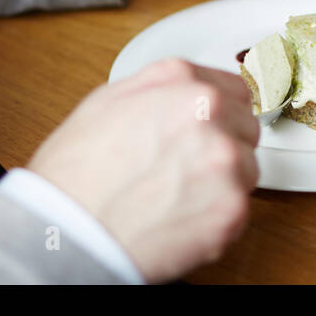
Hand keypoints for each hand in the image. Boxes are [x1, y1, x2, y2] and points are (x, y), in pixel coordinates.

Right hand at [25, 59, 259, 282]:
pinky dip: (215, 218)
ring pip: (246, 170)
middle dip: (222, 145)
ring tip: (175, 194)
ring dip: (222, 182)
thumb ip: (162, 85)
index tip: (216, 126)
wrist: (69, 231)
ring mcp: (225, 163)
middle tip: (183, 167)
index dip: (221, 112)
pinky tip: (179, 217)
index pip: (237, 90)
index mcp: (185, 84)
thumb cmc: (76, 172)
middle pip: (246, 129)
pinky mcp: (230, 209)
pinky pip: (238, 210)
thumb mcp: (110, 99)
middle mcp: (212, 115)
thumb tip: (189, 87)